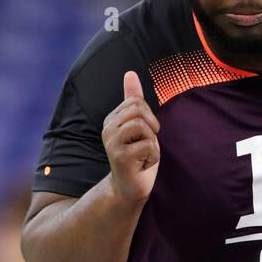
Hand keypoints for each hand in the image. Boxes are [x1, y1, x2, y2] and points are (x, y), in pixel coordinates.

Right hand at [102, 70, 160, 205]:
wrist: (131, 188)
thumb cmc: (138, 157)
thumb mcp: (139, 125)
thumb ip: (134, 100)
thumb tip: (130, 72)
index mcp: (112, 119)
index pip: (137, 102)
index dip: (149, 118)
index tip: (144, 135)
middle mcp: (108, 129)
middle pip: (138, 109)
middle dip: (151, 127)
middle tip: (146, 144)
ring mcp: (112, 143)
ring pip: (142, 125)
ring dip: (152, 142)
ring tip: (144, 154)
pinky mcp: (120, 157)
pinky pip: (148, 145)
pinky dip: (153, 156)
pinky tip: (143, 165)